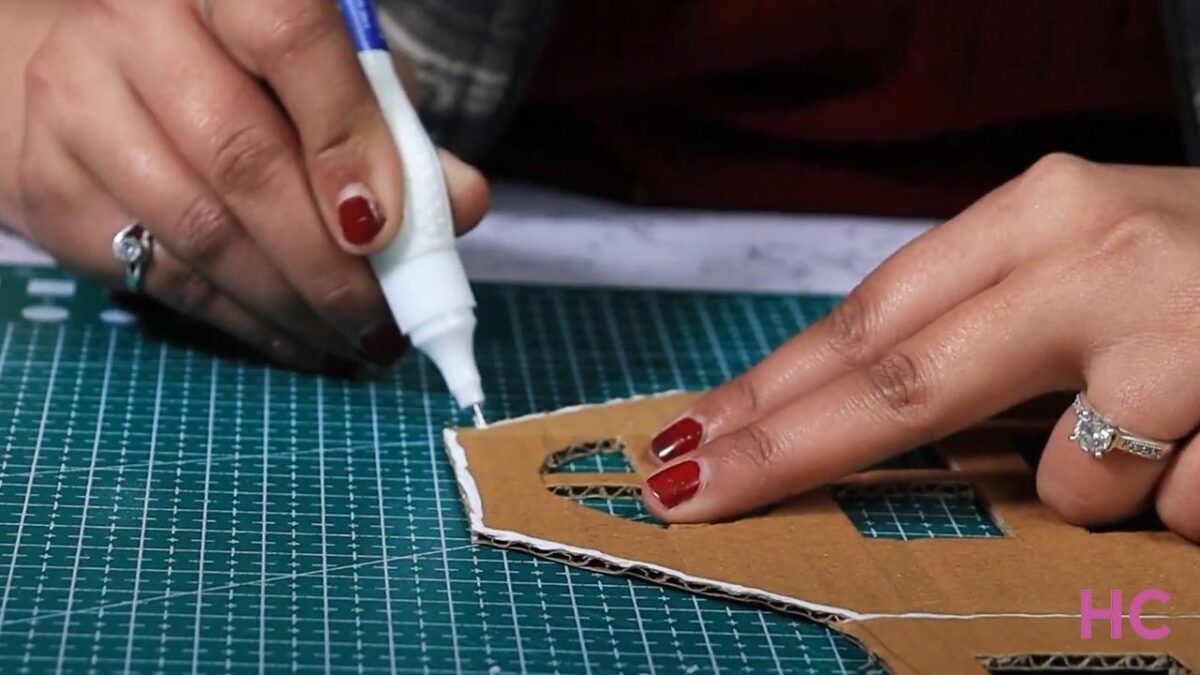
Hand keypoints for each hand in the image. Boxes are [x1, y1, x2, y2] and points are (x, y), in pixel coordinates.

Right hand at [14, 0, 488, 370]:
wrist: (86, 82)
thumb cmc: (235, 76)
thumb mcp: (325, 77)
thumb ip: (391, 129)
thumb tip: (462, 203)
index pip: (286, 35)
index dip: (345, 132)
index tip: (386, 225)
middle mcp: (133, 27)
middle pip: (243, 154)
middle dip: (330, 260)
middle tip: (388, 320)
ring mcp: (78, 106)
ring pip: (204, 231)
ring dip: (297, 305)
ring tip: (359, 340)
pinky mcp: (54, 190)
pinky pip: (167, 277)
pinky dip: (251, 324)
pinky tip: (302, 340)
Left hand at [642, 153, 1199, 541]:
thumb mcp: (1092, 257)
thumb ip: (985, 317)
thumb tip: (847, 406)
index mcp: (1046, 211)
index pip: (870, 315)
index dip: (772, 387)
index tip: (693, 438)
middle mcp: (1101, 253)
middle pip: (898, 382)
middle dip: (782, 450)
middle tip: (688, 494)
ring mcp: (1184, 336)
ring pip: (1065, 479)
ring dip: (1092, 482)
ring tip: (1173, 419)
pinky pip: (1174, 514)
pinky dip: (1189, 501)